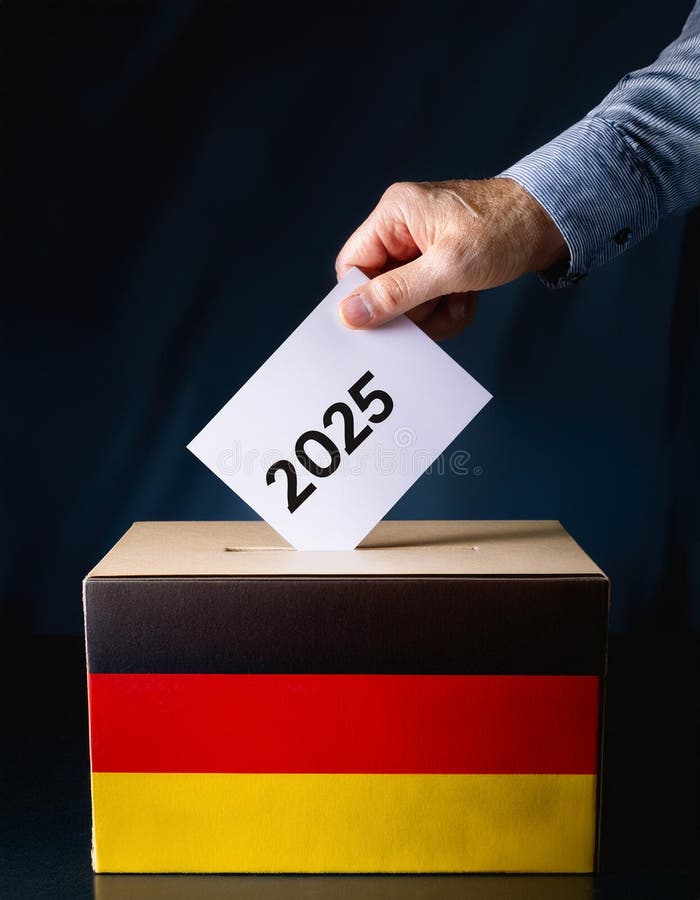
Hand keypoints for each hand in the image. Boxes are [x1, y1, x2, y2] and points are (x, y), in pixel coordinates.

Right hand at [336, 178, 566, 339]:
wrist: (553, 222)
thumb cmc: (505, 230)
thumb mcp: (447, 268)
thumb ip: (395, 294)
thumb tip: (350, 315)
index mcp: (394, 215)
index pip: (352, 265)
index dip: (364, 298)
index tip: (386, 321)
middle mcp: (402, 229)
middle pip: (380, 287)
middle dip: (410, 309)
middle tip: (436, 308)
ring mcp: (422, 247)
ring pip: (406, 299)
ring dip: (433, 313)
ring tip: (459, 302)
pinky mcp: (440, 262)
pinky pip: (427, 299)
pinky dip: (447, 308)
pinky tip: (467, 299)